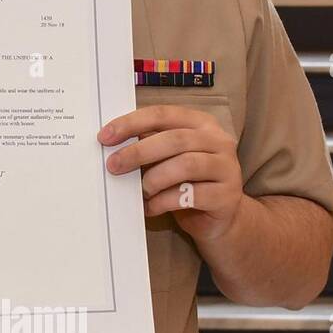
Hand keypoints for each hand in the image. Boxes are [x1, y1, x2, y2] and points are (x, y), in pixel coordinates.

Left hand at [99, 106, 243, 244]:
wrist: (218, 218)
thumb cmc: (185, 182)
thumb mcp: (166, 158)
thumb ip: (147, 145)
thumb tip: (111, 144)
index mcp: (200, 123)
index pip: (163, 114)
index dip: (131, 123)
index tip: (105, 137)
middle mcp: (218, 140)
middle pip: (174, 139)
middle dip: (138, 152)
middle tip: (113, 166)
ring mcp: (227, 167)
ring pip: (185, 165)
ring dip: (153, 179)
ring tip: (140, 190)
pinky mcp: (227, 196)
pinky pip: (191, 195)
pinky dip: (163, 202)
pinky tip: (150, 207)